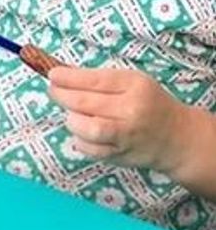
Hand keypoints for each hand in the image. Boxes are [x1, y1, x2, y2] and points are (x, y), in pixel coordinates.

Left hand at [48, 65, 191, 172]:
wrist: (178, 137)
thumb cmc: (147, 102)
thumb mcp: (131, 82)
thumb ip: (99, 79)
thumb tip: (61, 74)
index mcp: (134, 86)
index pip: (93, 81)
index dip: (67, 78)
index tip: (52, 74)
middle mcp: (131, 110)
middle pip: (83, 103)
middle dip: (61, 95)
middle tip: (53, 91)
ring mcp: (126, 135)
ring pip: (85, 128)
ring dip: (70, 119)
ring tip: (72, 114)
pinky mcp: (121, 155)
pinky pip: (89, 148)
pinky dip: (79, 140)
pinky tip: (82, 132)